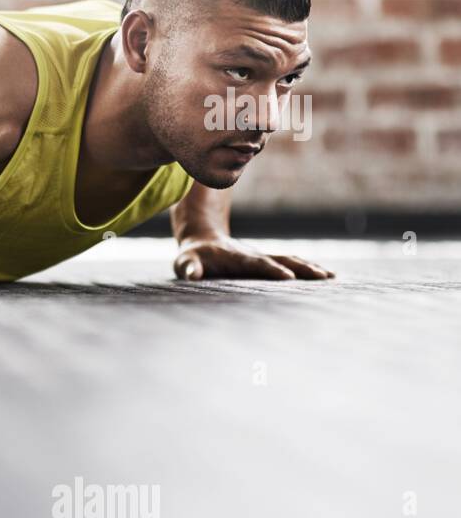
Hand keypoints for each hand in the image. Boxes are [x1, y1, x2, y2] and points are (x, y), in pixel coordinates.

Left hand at [174, 236, 334, 280]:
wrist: (202, 240)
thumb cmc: (192, 256)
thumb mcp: (185, 261)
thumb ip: (189, 267)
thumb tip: (193, 274)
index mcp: (236, 258)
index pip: (256, 264)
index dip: (271, 269)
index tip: (288, 277)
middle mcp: (254, 255)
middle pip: (281, 259)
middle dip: (301, 268)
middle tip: (323, 277)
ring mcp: (262, 257)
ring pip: (290, 259)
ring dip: (309, 267)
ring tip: (331, 277)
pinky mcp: (266, 261)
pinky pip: (290, 263)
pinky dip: (307, 268)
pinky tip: (326, 276)